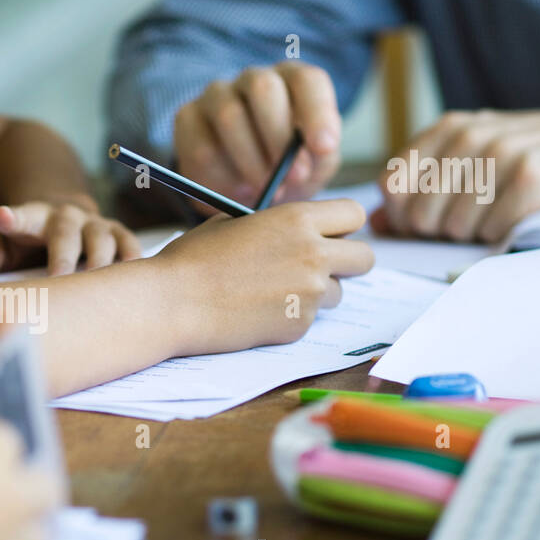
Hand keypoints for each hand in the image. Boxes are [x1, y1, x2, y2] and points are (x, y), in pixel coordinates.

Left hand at [0, 201, 142, 276]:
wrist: (63, 215)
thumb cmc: (28, 239)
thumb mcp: (4, 241)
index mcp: (35, 218)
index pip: (20, 217)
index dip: (11, 218)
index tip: (1, 217)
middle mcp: (67, 217)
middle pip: (66, 233)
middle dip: (63, 256)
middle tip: (58, 278)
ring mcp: (95, 224)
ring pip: (102, 237)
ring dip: (101, 260)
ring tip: (97, 283)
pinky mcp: (118, 233)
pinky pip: (129, 244)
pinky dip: (133, 259)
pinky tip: (133, 279)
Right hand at [152, 199, 373, 351]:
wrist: (174, 302)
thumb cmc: (194, 260)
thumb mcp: (231, 223)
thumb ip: (272, 224)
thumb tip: (291, 229)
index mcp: (297, 219)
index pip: (354, 214)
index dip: (343, 225)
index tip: (329, 234)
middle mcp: (313, 254)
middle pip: (365, 257)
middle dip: (348, 263)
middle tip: (320, 267)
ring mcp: (310, 292)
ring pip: (338, 293)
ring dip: (316, 292)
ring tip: (273, 292)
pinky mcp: (300, 325)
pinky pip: (310, 318)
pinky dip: (290, 316)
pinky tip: (257, 311)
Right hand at [173, 62, 342, 213]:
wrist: (249, 189)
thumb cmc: (290, 169)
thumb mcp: (316, 165)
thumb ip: (319, 156)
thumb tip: (309, 155)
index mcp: (293, 80)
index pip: (306, 80)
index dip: (316, 112)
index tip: (323, 148)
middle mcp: (254, 79)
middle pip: (263, 88)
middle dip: (279, 137)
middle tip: (291, 177)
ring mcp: (216, 95)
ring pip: (229, 116)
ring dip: (250, 161)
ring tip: (264, 189)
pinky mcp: (187, 118)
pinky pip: (202, 146)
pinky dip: (222, 177)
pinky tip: (235, 190)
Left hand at [376, 105, 539, 242]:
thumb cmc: (532, 155)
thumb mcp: (474, 157)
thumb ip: (421, 186)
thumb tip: (376, 221)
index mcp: (448, 127)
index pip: (391, 186)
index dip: (402, 215)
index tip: (427, 220)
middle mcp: (470, 135)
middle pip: (418, 215)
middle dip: (439, 231)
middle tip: (472, 218)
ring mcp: (501, 154)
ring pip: (453, 228)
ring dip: (475, 233)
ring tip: (500, 210)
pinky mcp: (531, 179)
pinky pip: (490, 231)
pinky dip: (502, 234)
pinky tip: (519, 214)